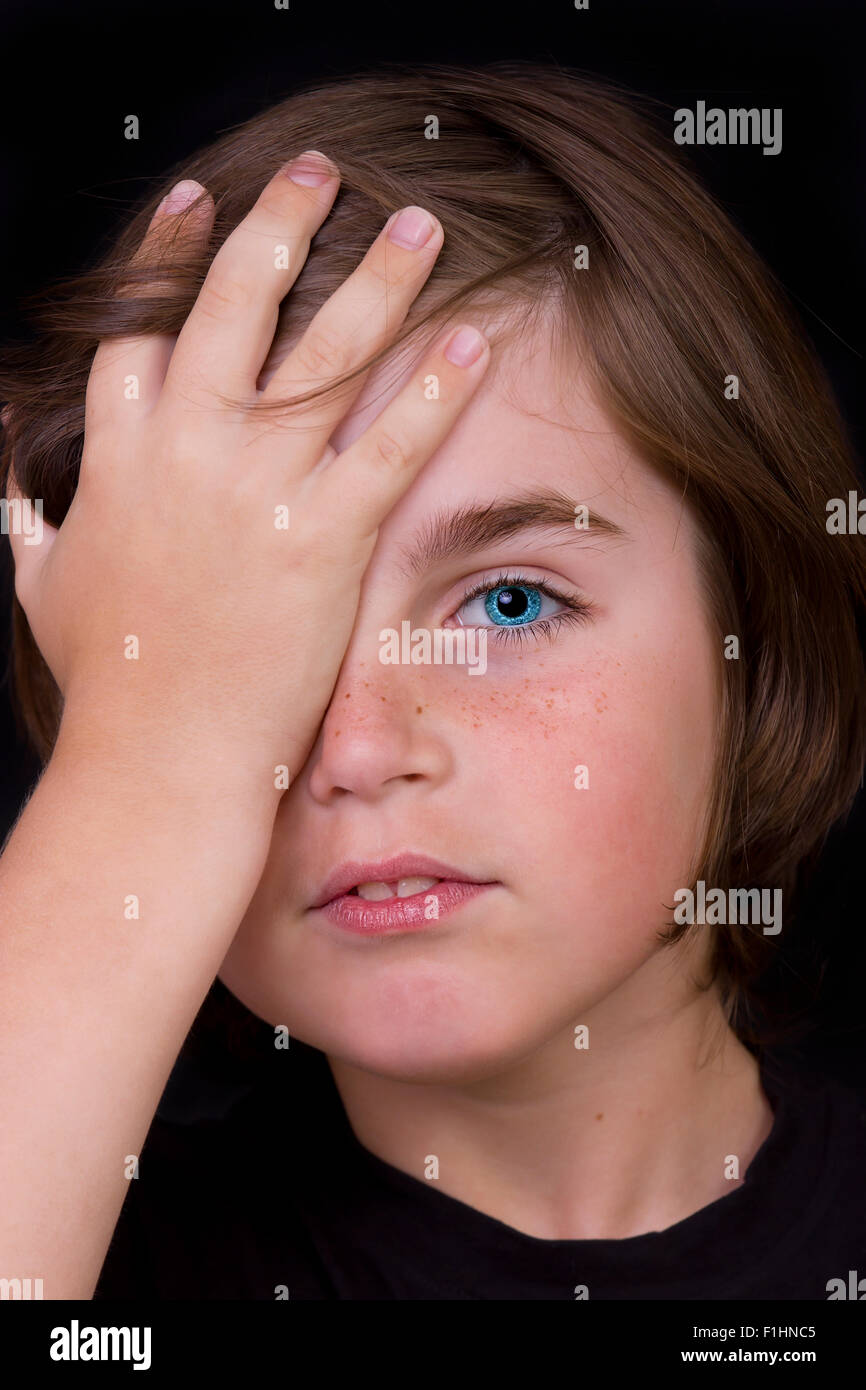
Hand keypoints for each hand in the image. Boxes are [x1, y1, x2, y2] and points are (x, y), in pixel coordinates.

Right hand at [6, 153, 488, 789]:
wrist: (157, 758)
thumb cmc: (105, 684)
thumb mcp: (43, 589)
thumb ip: (25, 527)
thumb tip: (8, 497)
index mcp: (117, 456)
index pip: (139, 328)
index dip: (167, 257)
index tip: (196, 204)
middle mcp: (185, 451)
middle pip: (231, 305)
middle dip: (280, 226)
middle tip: (324, 172)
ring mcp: (255, 490)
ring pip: (321, 355)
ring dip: (376, 280)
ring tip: (419, 225)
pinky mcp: (323, 538)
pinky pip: (388, 444)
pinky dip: (433, 388)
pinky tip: (470, 339)